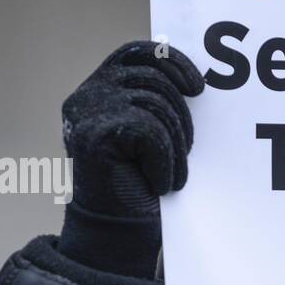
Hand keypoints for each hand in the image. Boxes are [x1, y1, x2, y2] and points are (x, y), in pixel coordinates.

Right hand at [62, 41, 204, 216]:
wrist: (119, 232)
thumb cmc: (140, 186)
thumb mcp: (152, 135)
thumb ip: (157, 101)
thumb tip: (194, 79)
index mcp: (98, 89)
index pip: (135, 52)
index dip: (171, 60)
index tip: (199, 88)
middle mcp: (86, 95)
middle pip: (152, 77)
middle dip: (181, 115)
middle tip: (186, 152)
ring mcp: (86, 112)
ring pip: (155, 104)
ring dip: (175, 145)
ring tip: (172, 176)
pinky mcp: (94, 133)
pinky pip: (150, 130)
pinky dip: (164, 162)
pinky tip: (158, 184)